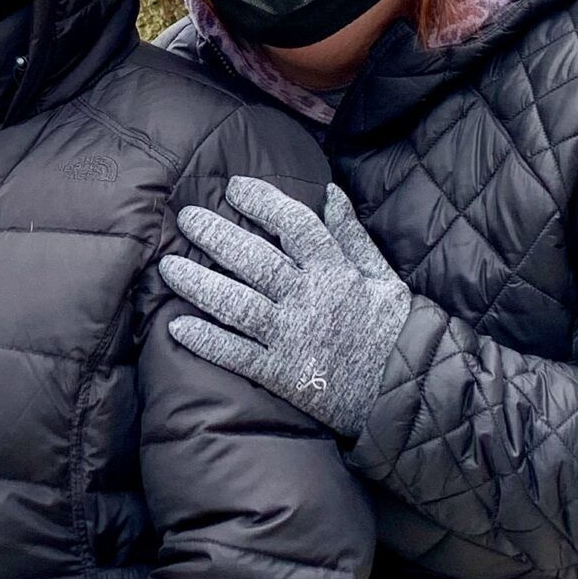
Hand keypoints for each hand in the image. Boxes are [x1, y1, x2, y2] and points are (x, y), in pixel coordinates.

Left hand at [159, 176, 410, 437]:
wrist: (410, 391)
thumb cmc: (396, 330)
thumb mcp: (384, 276)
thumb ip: (353, 235)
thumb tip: (328, 192)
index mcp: (336, 272)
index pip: (294, 225)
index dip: (262, 201)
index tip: (234, 187)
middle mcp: (309, 300)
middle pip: (253, 260)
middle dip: (215, 235)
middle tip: (186, 218)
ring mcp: (292, 338)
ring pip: (235, 304)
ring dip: (197, 284)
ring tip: (168, 266)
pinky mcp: (281, 374)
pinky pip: (235, 355)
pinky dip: (205, 341)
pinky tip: (176, 326)